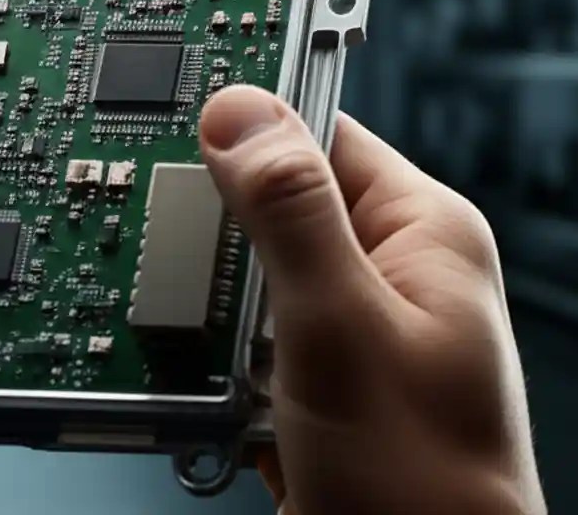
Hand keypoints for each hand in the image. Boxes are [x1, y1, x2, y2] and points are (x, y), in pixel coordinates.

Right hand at [199, 86, 545, 514]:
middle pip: (270, 203)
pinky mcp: (311, 381)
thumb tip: (239, 116)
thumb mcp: (342, 332)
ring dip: (205, 306)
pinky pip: (241, 340)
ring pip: (245, 277)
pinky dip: (209, 358)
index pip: (321, 129)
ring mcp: (348, 330)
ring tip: (193, 343)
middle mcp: (389, 273)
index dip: (244, 115)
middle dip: (210, 230)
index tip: (167, 100)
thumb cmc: (422, 487)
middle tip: (154, 238)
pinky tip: (202, 388)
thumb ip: (291, 216)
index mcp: (423, 235)